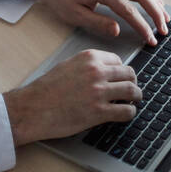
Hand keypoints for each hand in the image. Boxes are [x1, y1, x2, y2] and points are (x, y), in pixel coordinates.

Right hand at [2, 49, 141, 145]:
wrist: (34, 107)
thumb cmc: (47, 89)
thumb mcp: (68, 65)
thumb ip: (87, 65)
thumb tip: (105, 71)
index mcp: (88, 57)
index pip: (118, 60)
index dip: (121, 71)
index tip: (121, 78)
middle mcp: (96, 72)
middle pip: (129, 74)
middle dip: (133, 82)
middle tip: (132, 90)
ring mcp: (99, 92)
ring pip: (132, 90)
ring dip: (136, 97)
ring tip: (133, 101)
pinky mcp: (99, 112)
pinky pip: (126, 111)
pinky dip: (129, 113)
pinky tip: (124, 114)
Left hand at [19, 0, 168, 44]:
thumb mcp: (74, 14)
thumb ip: (97, 22)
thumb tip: (118, 30)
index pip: (129, 11)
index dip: (142, 27)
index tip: (151, 40)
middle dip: (156, 13)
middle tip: (165, 30)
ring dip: (155, 2)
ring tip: (166, 19)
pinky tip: (155, 2)